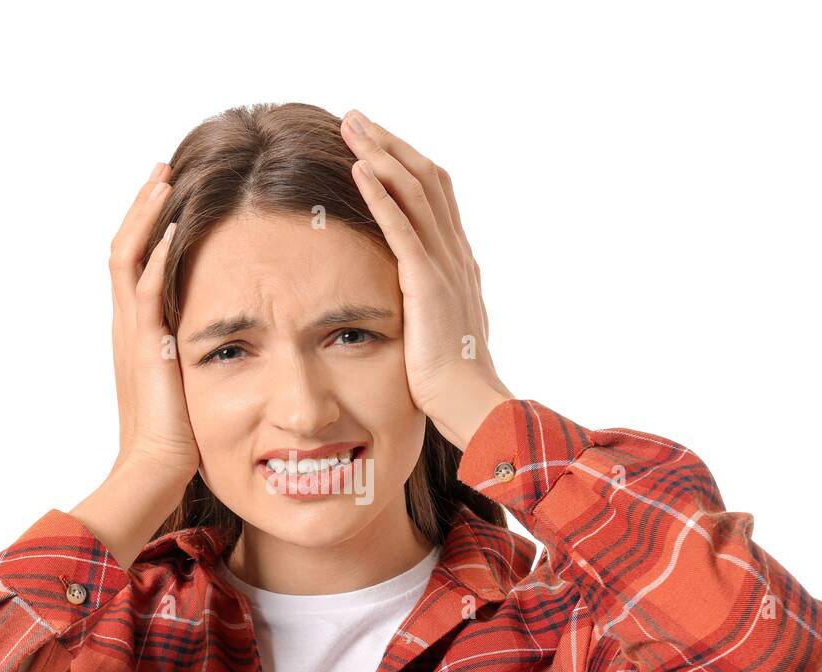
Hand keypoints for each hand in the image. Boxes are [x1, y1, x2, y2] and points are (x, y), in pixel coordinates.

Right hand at [107, 162, 200, 483]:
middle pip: (124, 249)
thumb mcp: (185, 386)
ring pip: (127, 257)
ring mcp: (131, 334)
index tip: (167, 196)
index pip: (135, 266)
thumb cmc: (176, 441)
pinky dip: (158, 255)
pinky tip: (174, 227)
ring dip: (146, 216)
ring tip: (163, 179)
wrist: (153, 472)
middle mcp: (126, 326)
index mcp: (135, 333)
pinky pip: (146, 290)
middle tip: (162, 170)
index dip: (147, 229)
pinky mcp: (145, 348)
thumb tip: (222, 341)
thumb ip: (195, 357)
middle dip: (143, 207)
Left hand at [341, 110, 515, 449]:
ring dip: (380, 153)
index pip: (434, 195)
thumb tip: (421, 294)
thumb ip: (432, 302)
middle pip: (424, 178)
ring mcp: (444, 265)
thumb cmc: (452, 380)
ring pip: (414, 191)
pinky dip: (381, 194)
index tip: (374, 141)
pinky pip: (402, 228)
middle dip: (388, 143)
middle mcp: (455, 253)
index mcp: (457, 262)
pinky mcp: (427, 284)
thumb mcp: (441, 329)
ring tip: (351, 126)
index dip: (405, 162)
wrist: (471, 404)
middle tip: (354, 116)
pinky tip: (359, 169)